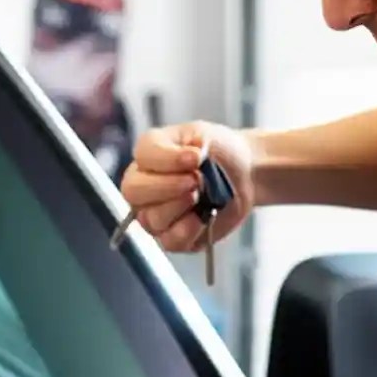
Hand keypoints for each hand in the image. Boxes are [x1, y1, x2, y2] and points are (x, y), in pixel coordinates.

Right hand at [119, 121, 255, 251]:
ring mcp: (154, 214)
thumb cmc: (218, 153)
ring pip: (151, 218)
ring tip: (200, 196)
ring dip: (178, 206)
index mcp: (148, 155)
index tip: (196, 157)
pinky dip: (188, 229)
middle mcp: (142, 186)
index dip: (168, 159)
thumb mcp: (204, 136)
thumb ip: (189, 145)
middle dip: (167, 186)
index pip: (142, 156)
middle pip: (133, 191)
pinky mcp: (173, 237)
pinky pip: (170, 240)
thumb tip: (188, 160)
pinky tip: (202, 217)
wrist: (243, 174)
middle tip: (196, 180)